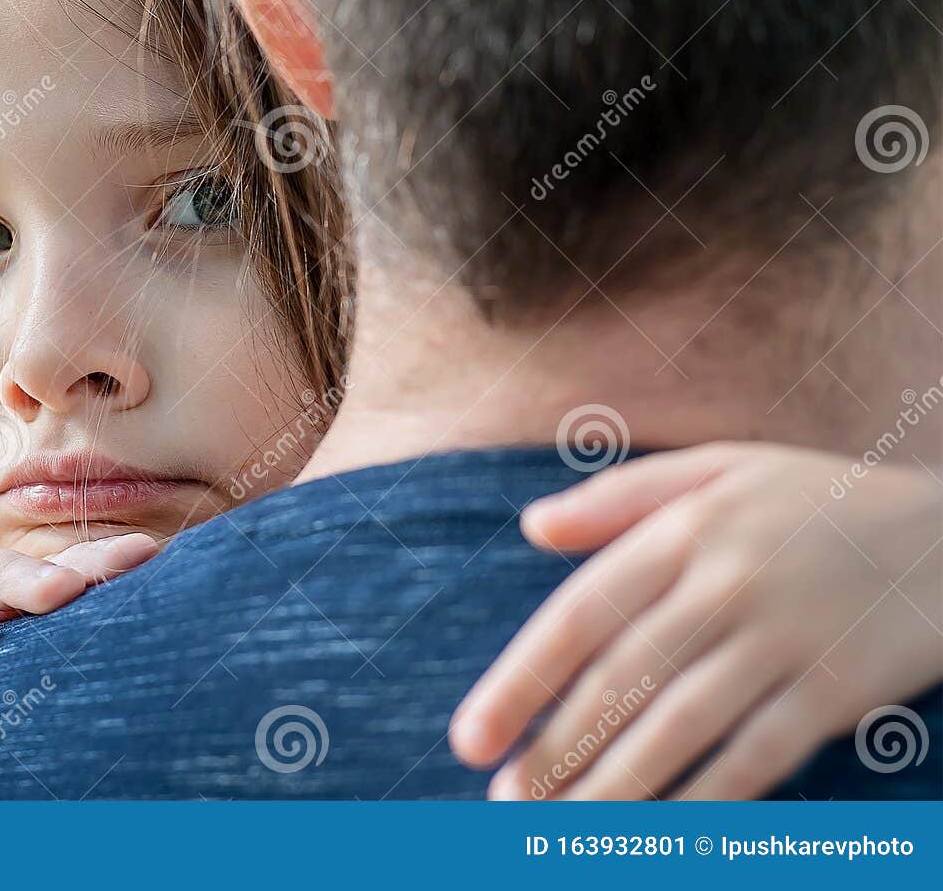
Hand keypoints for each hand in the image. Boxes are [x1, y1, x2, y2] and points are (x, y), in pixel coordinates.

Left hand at [449, 443, 941, 798]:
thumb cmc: (816, 499)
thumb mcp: (718, 468)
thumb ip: (619, 497)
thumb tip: (532, 527)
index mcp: (683, 529)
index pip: (578, 616)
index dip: (521, 682)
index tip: (472, 738)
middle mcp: (725, 585)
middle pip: (619, 683)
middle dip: (554, 752)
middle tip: (504, 807)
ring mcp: (783, 640)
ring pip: (677, 730)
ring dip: (612, 790)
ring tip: (558, 835)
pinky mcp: (835, 690)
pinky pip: (756, 758)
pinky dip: (704, 803)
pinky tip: (659, 839)